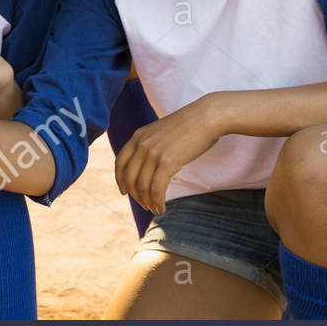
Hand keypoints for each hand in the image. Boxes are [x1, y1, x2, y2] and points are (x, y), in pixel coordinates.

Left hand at [115, 95, 226, 215]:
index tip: (124, 191)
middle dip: (135, 195)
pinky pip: (156, 188)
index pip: (120, 162)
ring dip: (147, 201)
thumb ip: (150, 145)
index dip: (120, 179)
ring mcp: (153, 153)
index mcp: (138, 136)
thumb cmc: (189, 125)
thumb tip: (149, 164)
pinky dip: (157, 202)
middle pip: (129, 178)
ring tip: (155, 208)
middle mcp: (141, 145)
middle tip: (145, 204)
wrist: (206, 116)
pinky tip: (162, 208)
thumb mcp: (161, 132)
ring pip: (142, 186)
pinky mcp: (167, 162)